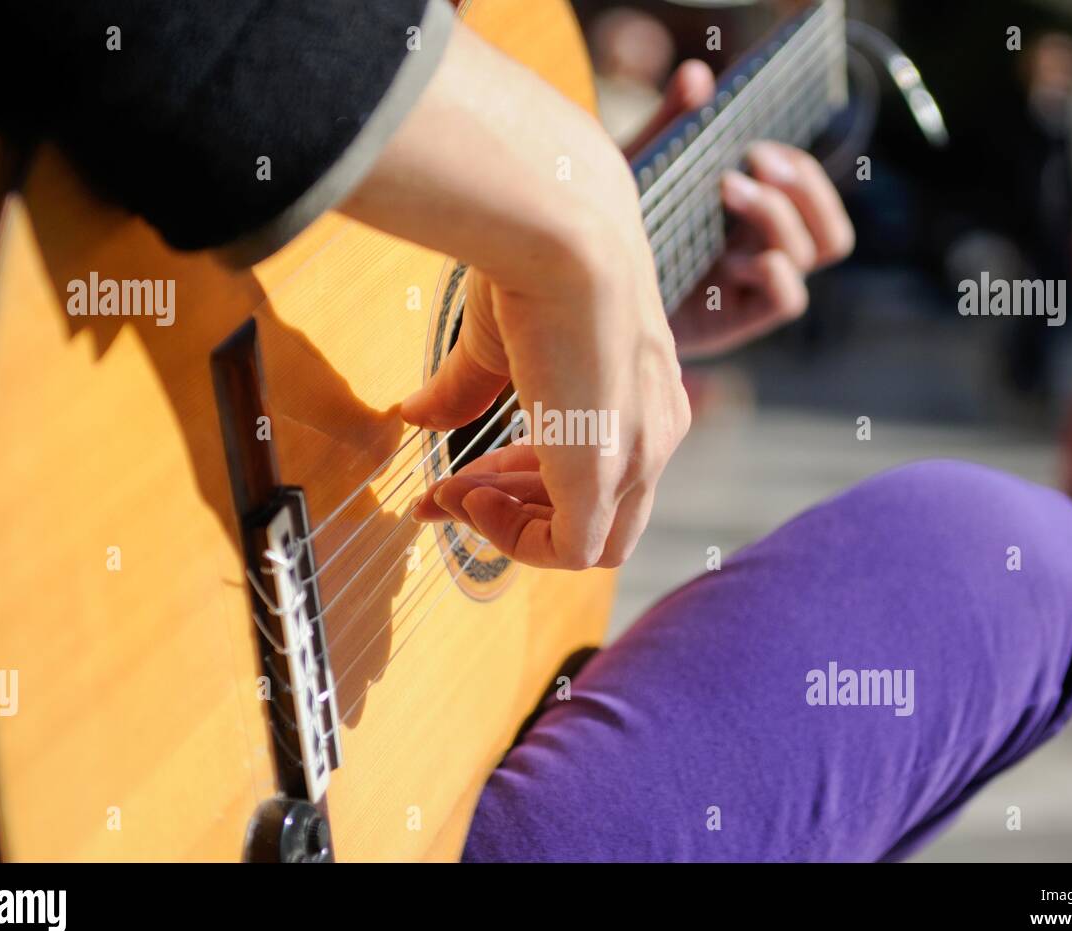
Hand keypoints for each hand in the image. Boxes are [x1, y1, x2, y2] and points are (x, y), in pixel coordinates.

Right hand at [357, 24, 689, 570]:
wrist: (556, 237)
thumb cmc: (535, 261)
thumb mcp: (498, 342)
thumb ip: (465, 390)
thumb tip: (415, 417)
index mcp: (646, 398)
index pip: (600, 471)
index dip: (523, 481)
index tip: (462, 474)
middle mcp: (656, 433)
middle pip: (598, 517)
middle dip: (515, 510)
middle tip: (448, 492)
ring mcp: (639, 456)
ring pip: (587, 539)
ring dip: (507, 524)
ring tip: (446, 494)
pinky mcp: (605, 474)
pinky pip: (572, 551)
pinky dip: (517, 542)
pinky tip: (469, 501)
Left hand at [628, 62, 855, 358]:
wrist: (574, 289)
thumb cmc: (605, 230)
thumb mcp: (636, 172)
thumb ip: (670, 126)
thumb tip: (699, 75)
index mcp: (749, 222)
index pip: (810, 198)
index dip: (801, 170)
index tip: (755, 142)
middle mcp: (759, 254)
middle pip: (829, 227)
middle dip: (803, 183)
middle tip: (753, 156)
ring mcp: (750, 290)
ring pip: (813, 252)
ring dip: (778, 213)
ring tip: (727, 190)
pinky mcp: (733, 323)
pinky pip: (789, 299)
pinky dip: (776, 271)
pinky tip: (733, 258)